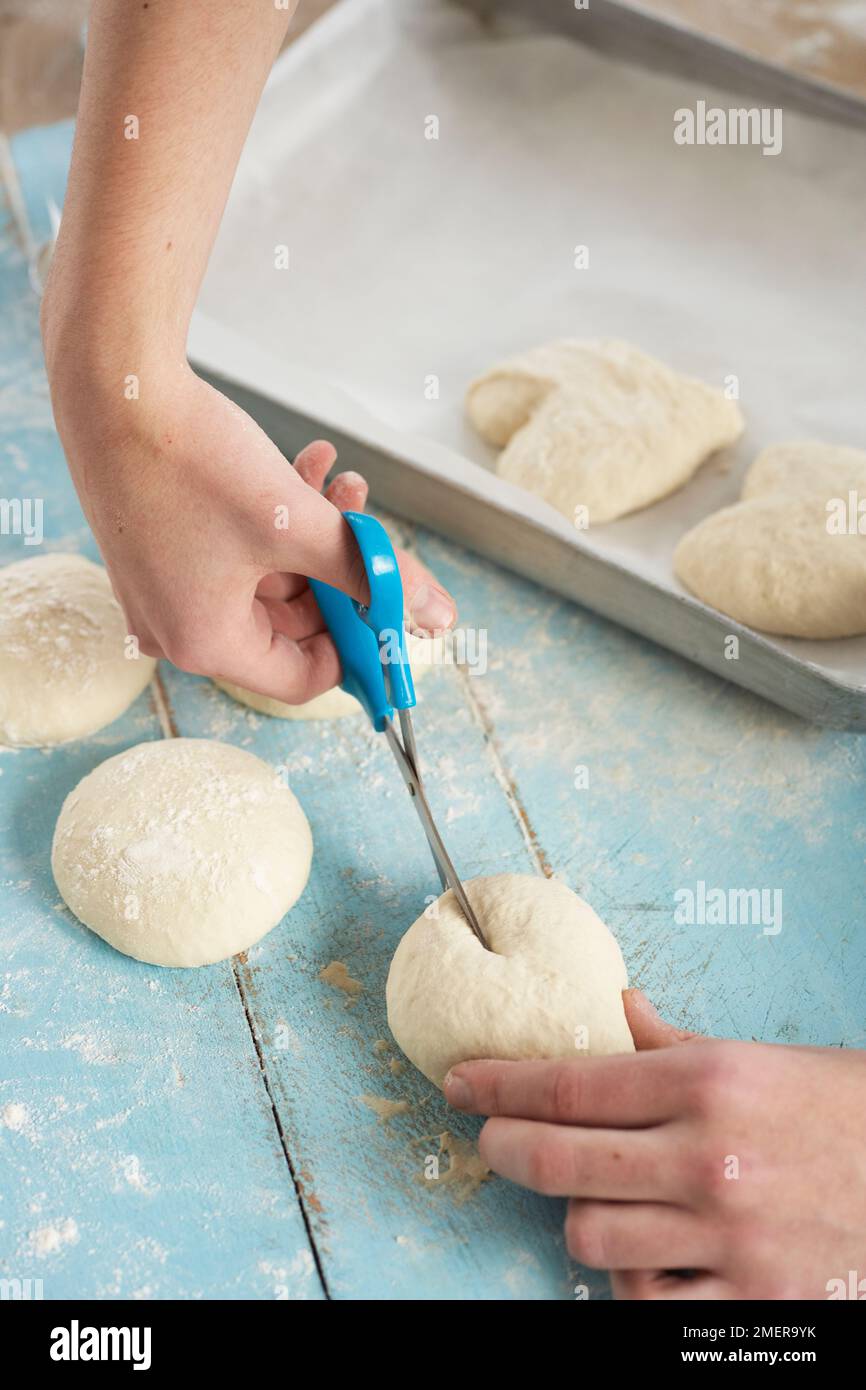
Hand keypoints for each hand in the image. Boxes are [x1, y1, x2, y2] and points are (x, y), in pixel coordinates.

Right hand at [48, 362, 454, 702]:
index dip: (359, 642)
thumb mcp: (299, 526)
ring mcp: (166, 588)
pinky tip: (309, 464)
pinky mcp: (163, 549)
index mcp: (206, 644)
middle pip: (294, 624)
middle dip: (340, 570)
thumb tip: (435, 617)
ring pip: (273, 577)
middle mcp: (178, 628)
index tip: (392, 601)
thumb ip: (372, 573)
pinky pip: (240, 551)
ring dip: (316, 533)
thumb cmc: (192, 462)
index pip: (306, 677)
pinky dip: (278, 517)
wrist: (113, 387)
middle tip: (368, 519)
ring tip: (343, 483)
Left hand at [444, 991, 865, 1298]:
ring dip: (575, 1216)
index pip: (567, 1084)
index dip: (499, 1084)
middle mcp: (708, 1159)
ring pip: (587, 1237)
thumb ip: (675, 1045)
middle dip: (503, 1146)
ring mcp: (726, 1236)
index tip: (461, 1084)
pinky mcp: (749, 1300)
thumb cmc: (841, 1106)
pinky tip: (642, 1253)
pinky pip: (646, 1299)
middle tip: (492, 1139)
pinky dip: (633, 1278)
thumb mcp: (759, 1059)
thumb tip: (618, 1009)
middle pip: (555, 1160)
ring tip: (588, 1198)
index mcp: (707, 1084)